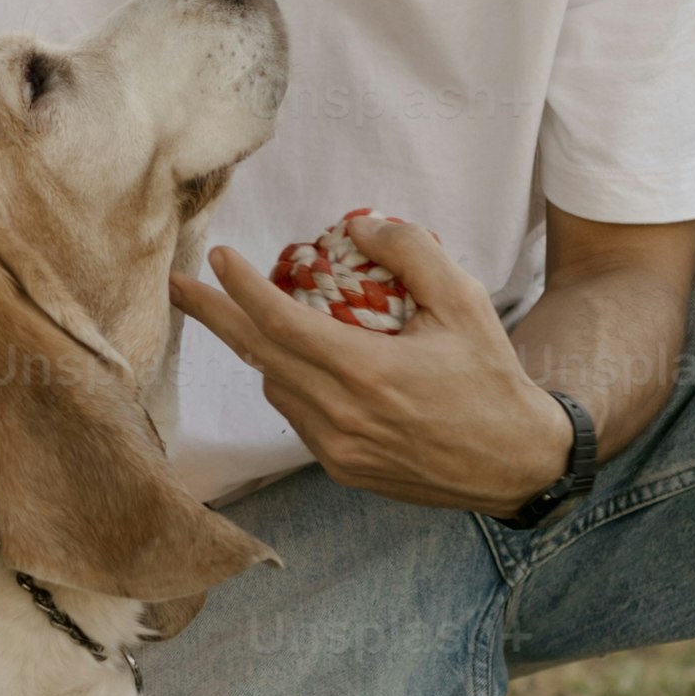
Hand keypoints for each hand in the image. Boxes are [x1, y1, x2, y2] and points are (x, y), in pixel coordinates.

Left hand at [178, 211, 578, 514]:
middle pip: (257, 357)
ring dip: (259, 350)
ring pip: (275, 388)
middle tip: (178, 286)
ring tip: (258, 317)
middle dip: (212, 316)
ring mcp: (338, 450)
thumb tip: (357, 225)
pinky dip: (291, 383)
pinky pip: (298, 417)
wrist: (516, 463)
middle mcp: (342, 416)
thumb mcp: (464, 301)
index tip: (217, 258)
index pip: (280, 324)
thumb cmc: (492, 377)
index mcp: (368, 372)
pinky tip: (305, 363)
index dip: (240, 288)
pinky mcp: (344, 470)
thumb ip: (410, 252)